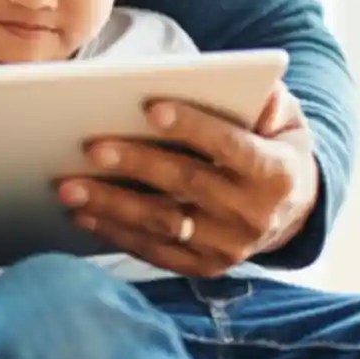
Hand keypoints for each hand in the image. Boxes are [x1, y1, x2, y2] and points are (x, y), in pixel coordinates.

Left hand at [58, 82, 318, 276]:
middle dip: (136, 164)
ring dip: (112, 206)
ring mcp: (228, 247)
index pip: (230, 146)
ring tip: (69, 187)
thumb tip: (249, 90)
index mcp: (276, 173)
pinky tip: (83, 215)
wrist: (290, 211)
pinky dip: (116, 234)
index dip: (191, 126)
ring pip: (164, 224)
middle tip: (90, 147)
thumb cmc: (274, 147)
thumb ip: (269, 100)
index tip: (150, 107)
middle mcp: (255, 215)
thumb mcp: (286, 119)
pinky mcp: (205, 268)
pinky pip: (155, 252)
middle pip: (187, 185)